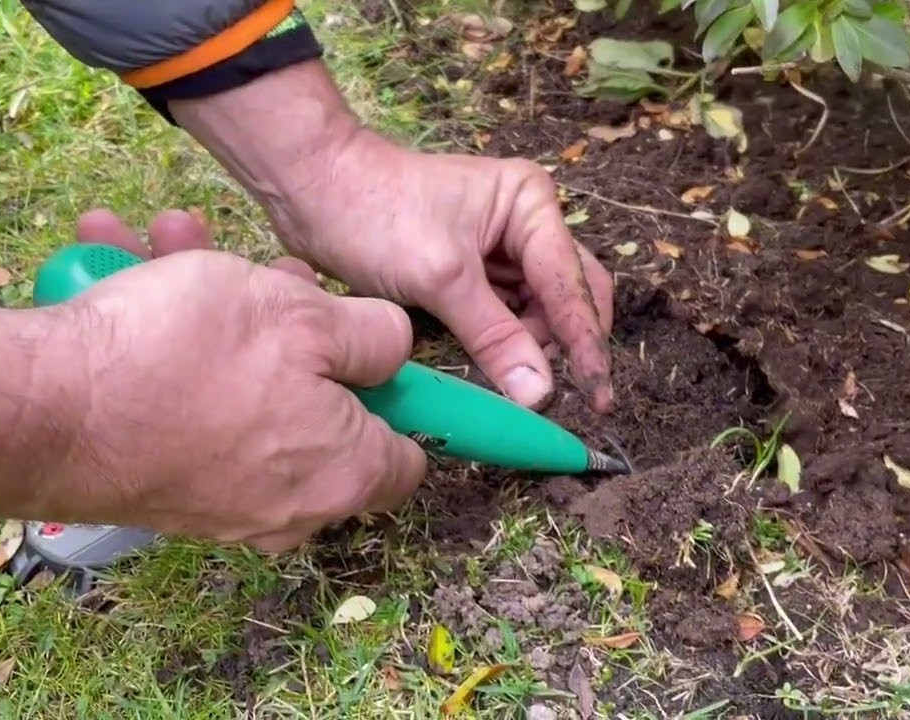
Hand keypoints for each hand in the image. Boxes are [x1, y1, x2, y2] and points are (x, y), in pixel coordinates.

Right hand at [34, 209, 426, 551]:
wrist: (42, 410)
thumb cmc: (187, 356)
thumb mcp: (301, 315)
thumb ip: (372, 335)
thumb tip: (392, 349)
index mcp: (342, 474)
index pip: (406, 456)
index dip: (399, 394)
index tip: (367, 344)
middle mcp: (286, 505)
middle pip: (317, 406)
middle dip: (290, 325)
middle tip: (262, 271)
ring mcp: (220, 502)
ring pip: (241, 391)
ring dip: (216, 314)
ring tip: (171, 241)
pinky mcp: (160, 484)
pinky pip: (184, 405)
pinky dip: (167, 346)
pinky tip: (125, 269)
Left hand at [164, 61, 613, 412]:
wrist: (312, 191)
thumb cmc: (375, 214)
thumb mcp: (441, 279)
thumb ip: (495, 337)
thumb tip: (542, 395)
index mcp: (530, 203)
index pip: (571, 284)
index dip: (585, 343)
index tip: (598, 396)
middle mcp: (525, 221)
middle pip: (569, 295)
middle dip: (566, 344)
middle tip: (562, 397)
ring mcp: (500, 247)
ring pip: (539, 310)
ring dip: (534, 347)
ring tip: (518, 384)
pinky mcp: (472, 272)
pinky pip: (506, 315)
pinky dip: (506, 343)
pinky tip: (501, 370)